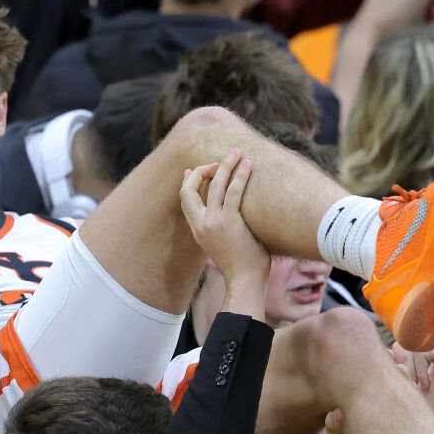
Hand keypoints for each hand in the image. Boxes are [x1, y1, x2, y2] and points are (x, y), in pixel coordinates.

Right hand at [179, 152, 267, 306]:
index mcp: (197, 230)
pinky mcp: (230, 222)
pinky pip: (234, 192)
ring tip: (237, 152)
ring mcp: (214, 222)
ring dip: (225, 165)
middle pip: (190, 188)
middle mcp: (201, 224)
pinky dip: (240, 176)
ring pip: (215, 185)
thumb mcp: (221, 245)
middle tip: (219, 161)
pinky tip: (248, 165)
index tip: (196, 169)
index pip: (185, 199)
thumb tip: (231, 220)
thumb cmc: (241, 266)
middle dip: (203, 170)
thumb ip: (219, 229)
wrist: (244, 281)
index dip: (189, 181)